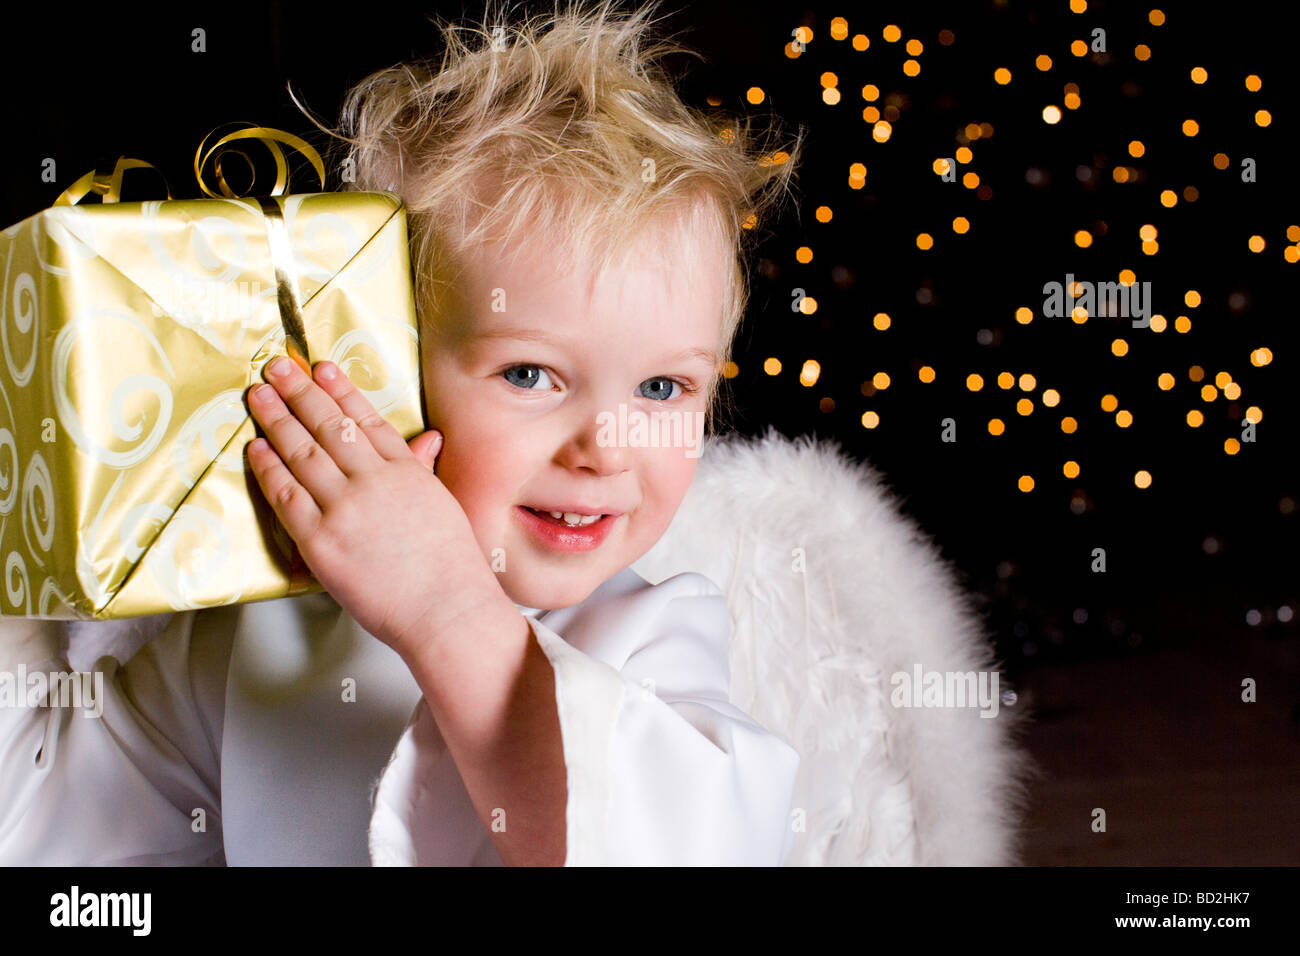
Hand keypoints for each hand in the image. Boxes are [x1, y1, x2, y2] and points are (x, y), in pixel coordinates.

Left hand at [244, 355, 500, 656]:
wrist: (446, 610)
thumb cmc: (451, 567)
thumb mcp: (442, 506)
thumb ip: (422, 469)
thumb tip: (426, 439)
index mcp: (407, 471)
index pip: (367, 420)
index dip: (340, 391)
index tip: (321, 368)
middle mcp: (375, 481)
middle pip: (328, 426)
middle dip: (300, 392)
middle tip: (277, 368)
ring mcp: (346, 509)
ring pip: (303, 453)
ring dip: (276, 420)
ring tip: (258, 395)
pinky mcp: (322, 540)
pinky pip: (287, 496)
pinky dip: (269, 469)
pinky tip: (256, 448)